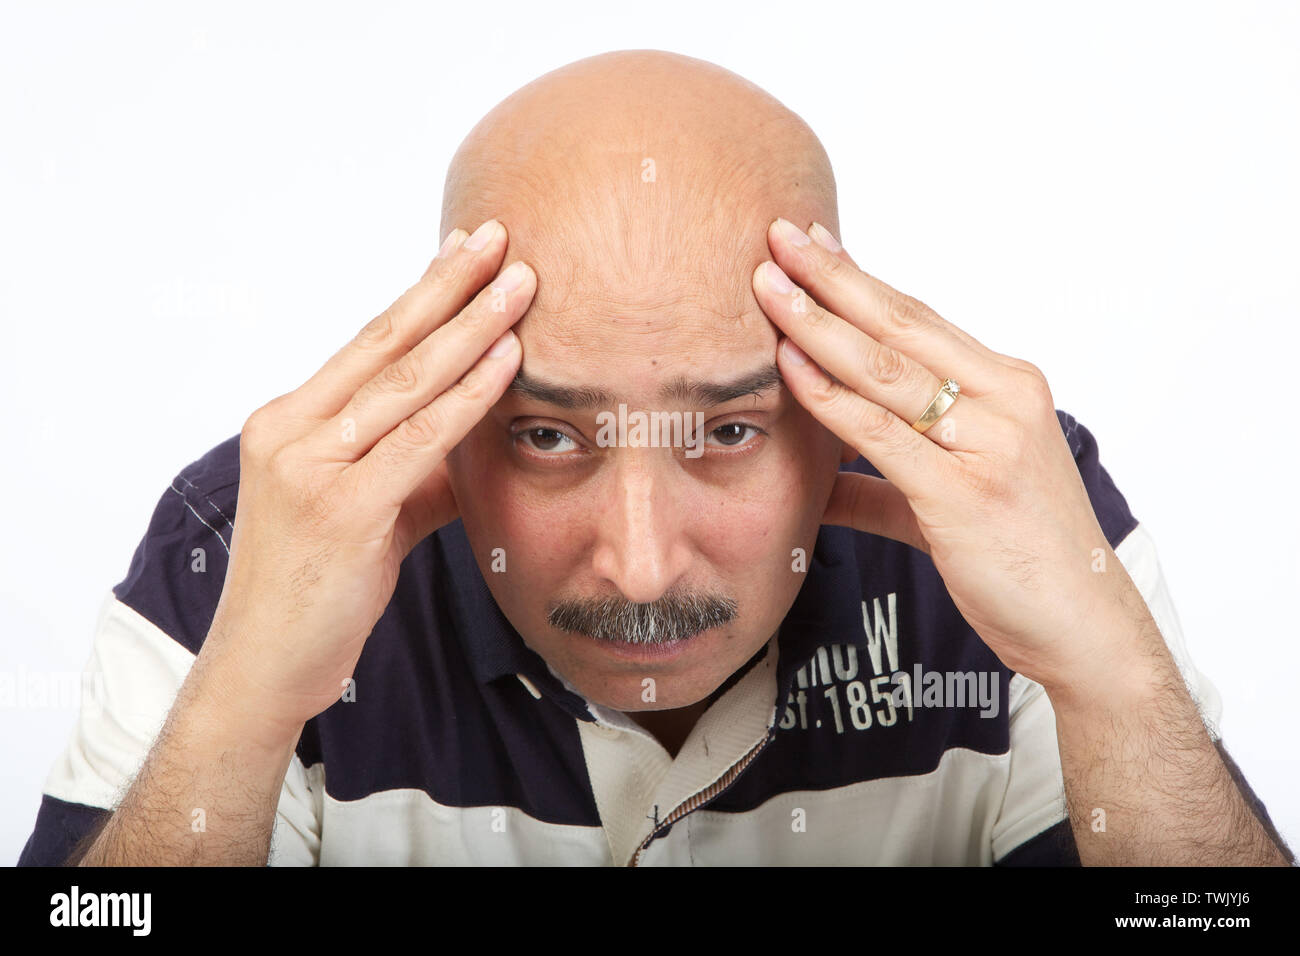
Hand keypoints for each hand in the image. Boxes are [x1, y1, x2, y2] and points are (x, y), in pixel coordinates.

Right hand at [204, 219, 532, 734]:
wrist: (267, 663)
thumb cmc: (321, 584)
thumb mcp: (372, 509)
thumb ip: (418, 466)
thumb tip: (478, 432)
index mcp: (288, 421)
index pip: (367, 341)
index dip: (422, 292)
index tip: (465, 250)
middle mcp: (289, 430)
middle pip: (386, 342)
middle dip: (450, 285)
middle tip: (499, 237)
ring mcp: (309, 468)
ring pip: (405, 381)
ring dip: (470, 327)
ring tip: (519, 284)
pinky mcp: (340, 510)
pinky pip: (419, 440)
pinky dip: (468, 397)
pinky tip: (507, 361)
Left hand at [752, 218, 1144, 691]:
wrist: (1083, 625)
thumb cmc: (1019, 557)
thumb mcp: (948, 505)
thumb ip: (883, 487)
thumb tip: (819, 484)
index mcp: (1008, 388)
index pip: (920, 319)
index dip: (860, 280)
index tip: (812, 245)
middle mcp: (1005, 401)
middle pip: (901, 325)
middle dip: (832, 278)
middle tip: (778, 235)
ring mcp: (990, 443)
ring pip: (887, 370)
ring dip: (819, 324)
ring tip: (768, 285)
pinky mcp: (966, 493)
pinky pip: (882, 435)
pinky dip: (831, 398)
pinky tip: (790, 367)